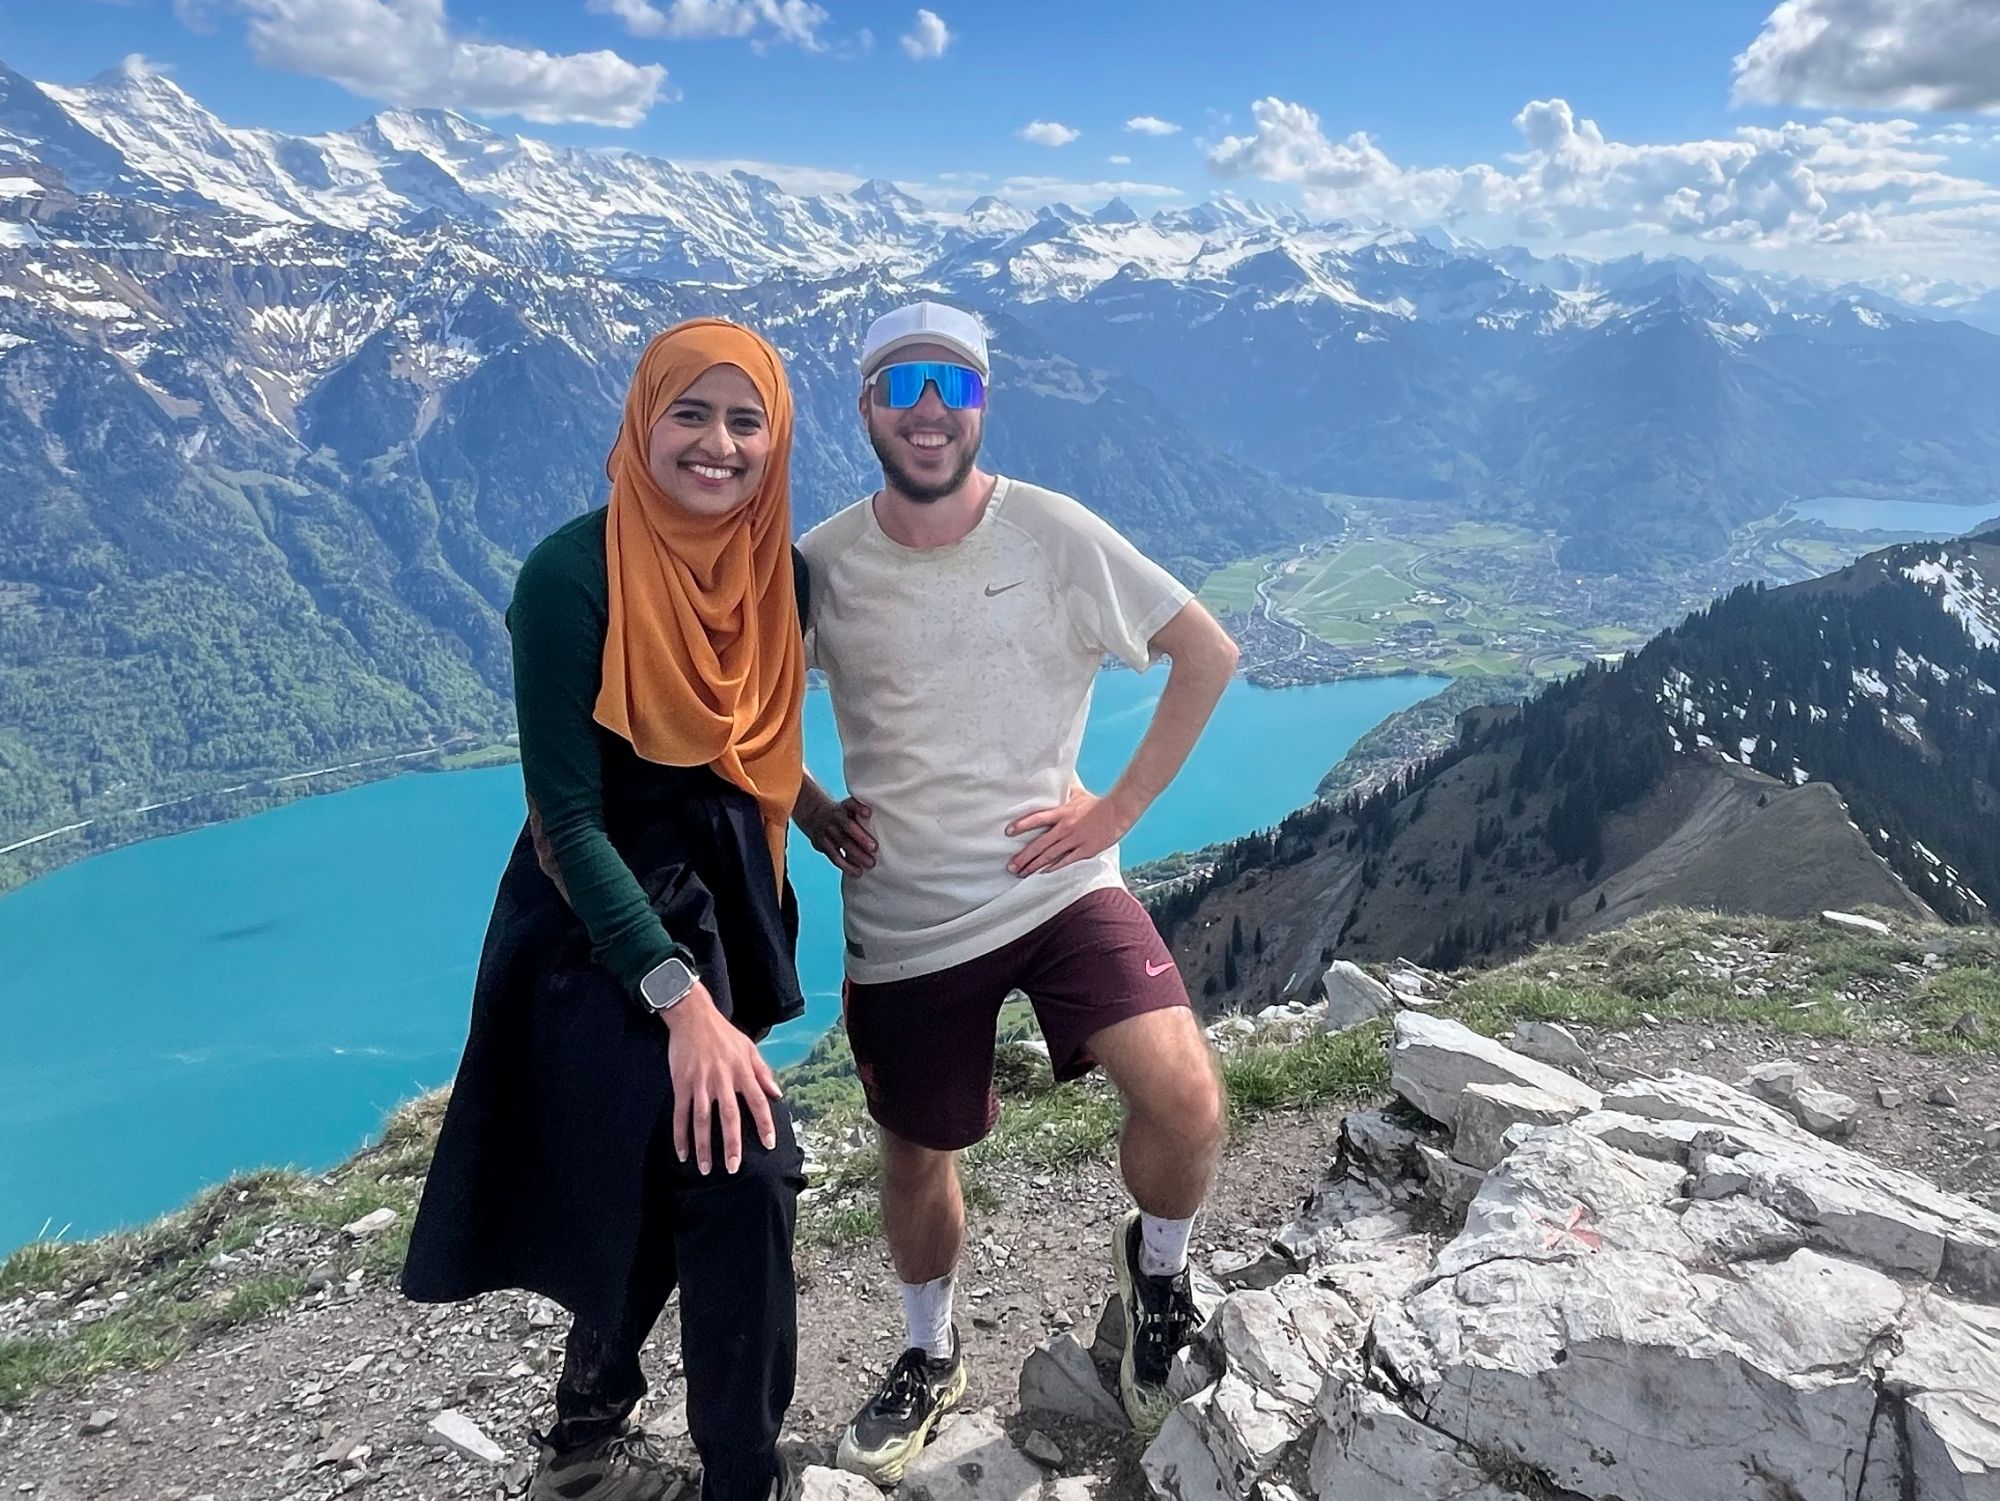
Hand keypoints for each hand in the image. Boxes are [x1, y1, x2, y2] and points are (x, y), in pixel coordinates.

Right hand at [661, 982, 781, 1174]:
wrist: (693, 1017)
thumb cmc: (723, 1033)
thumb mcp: (750, 1048)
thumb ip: (763, 1072)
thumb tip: (777, 1094)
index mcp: (742, 1072)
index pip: (758, 1102)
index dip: (764, 1124)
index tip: (768, 1145)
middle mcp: (723, 1080)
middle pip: (729, 1117)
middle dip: (732, 1144)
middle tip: (734, 1168)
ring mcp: (700, 1083)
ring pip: (703, 1121)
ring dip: (704, 1146)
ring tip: (706, 1168)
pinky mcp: (682, 1084)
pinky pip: (681, 1114)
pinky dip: (680, 1135)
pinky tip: (682, 1153)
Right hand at [799, 791, 877, 876]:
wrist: (814, 815)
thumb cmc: (842, 813)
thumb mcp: (848, 807)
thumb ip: (862, 812)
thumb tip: (883, 823)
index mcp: (844, 807)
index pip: (851, 804)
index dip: (859, 808)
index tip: (868, 813)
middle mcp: (835, 818)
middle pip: (848, 827)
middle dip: (861, 837)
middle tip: (874, 848)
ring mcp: (828, 831)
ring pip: (843, 843)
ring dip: (857, 855)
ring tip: (870, 864)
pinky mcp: (823, 845)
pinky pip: (835, 856)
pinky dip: (846, 865)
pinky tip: (857, 872)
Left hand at [1006, 787, 1136, 876]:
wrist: (1118, 811)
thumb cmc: (1097, 803)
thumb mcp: (1077, 793)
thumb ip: (1062, 791)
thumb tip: (1052, 778)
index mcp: (1062, 813)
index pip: (1037, 818)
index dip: (1022, 825)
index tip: (1008, 832)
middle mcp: (1066, 827)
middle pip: (1040, 844)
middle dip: (1024, 857)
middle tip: (1010, 866)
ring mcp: (1075, 840)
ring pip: (1050, 856)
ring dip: (1034, 865)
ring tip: (1021, 872)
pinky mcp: (1086, 850)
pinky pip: (1066, 861)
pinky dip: (1054, 868)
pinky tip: (1043, 873)